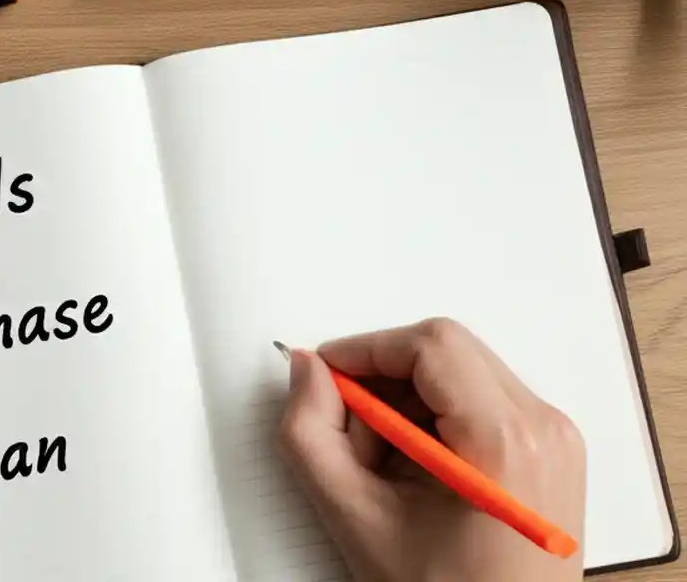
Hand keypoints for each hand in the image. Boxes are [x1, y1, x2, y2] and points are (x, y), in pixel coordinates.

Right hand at [279, 318, 585, 581]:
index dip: (366, 349)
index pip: (430, 346)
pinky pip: (483, 399)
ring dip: (407, 400)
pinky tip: (414, 470)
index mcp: (506, 441)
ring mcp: (555, 438)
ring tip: (383, 463)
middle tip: (350, 429)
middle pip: (447, 352)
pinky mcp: (550, 450)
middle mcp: (545, 428)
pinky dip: (435, 417)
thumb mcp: (356, 517)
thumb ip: (311, 434)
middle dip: (384, 377)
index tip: (325, 374)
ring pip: (461, 372)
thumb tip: (307, 369)